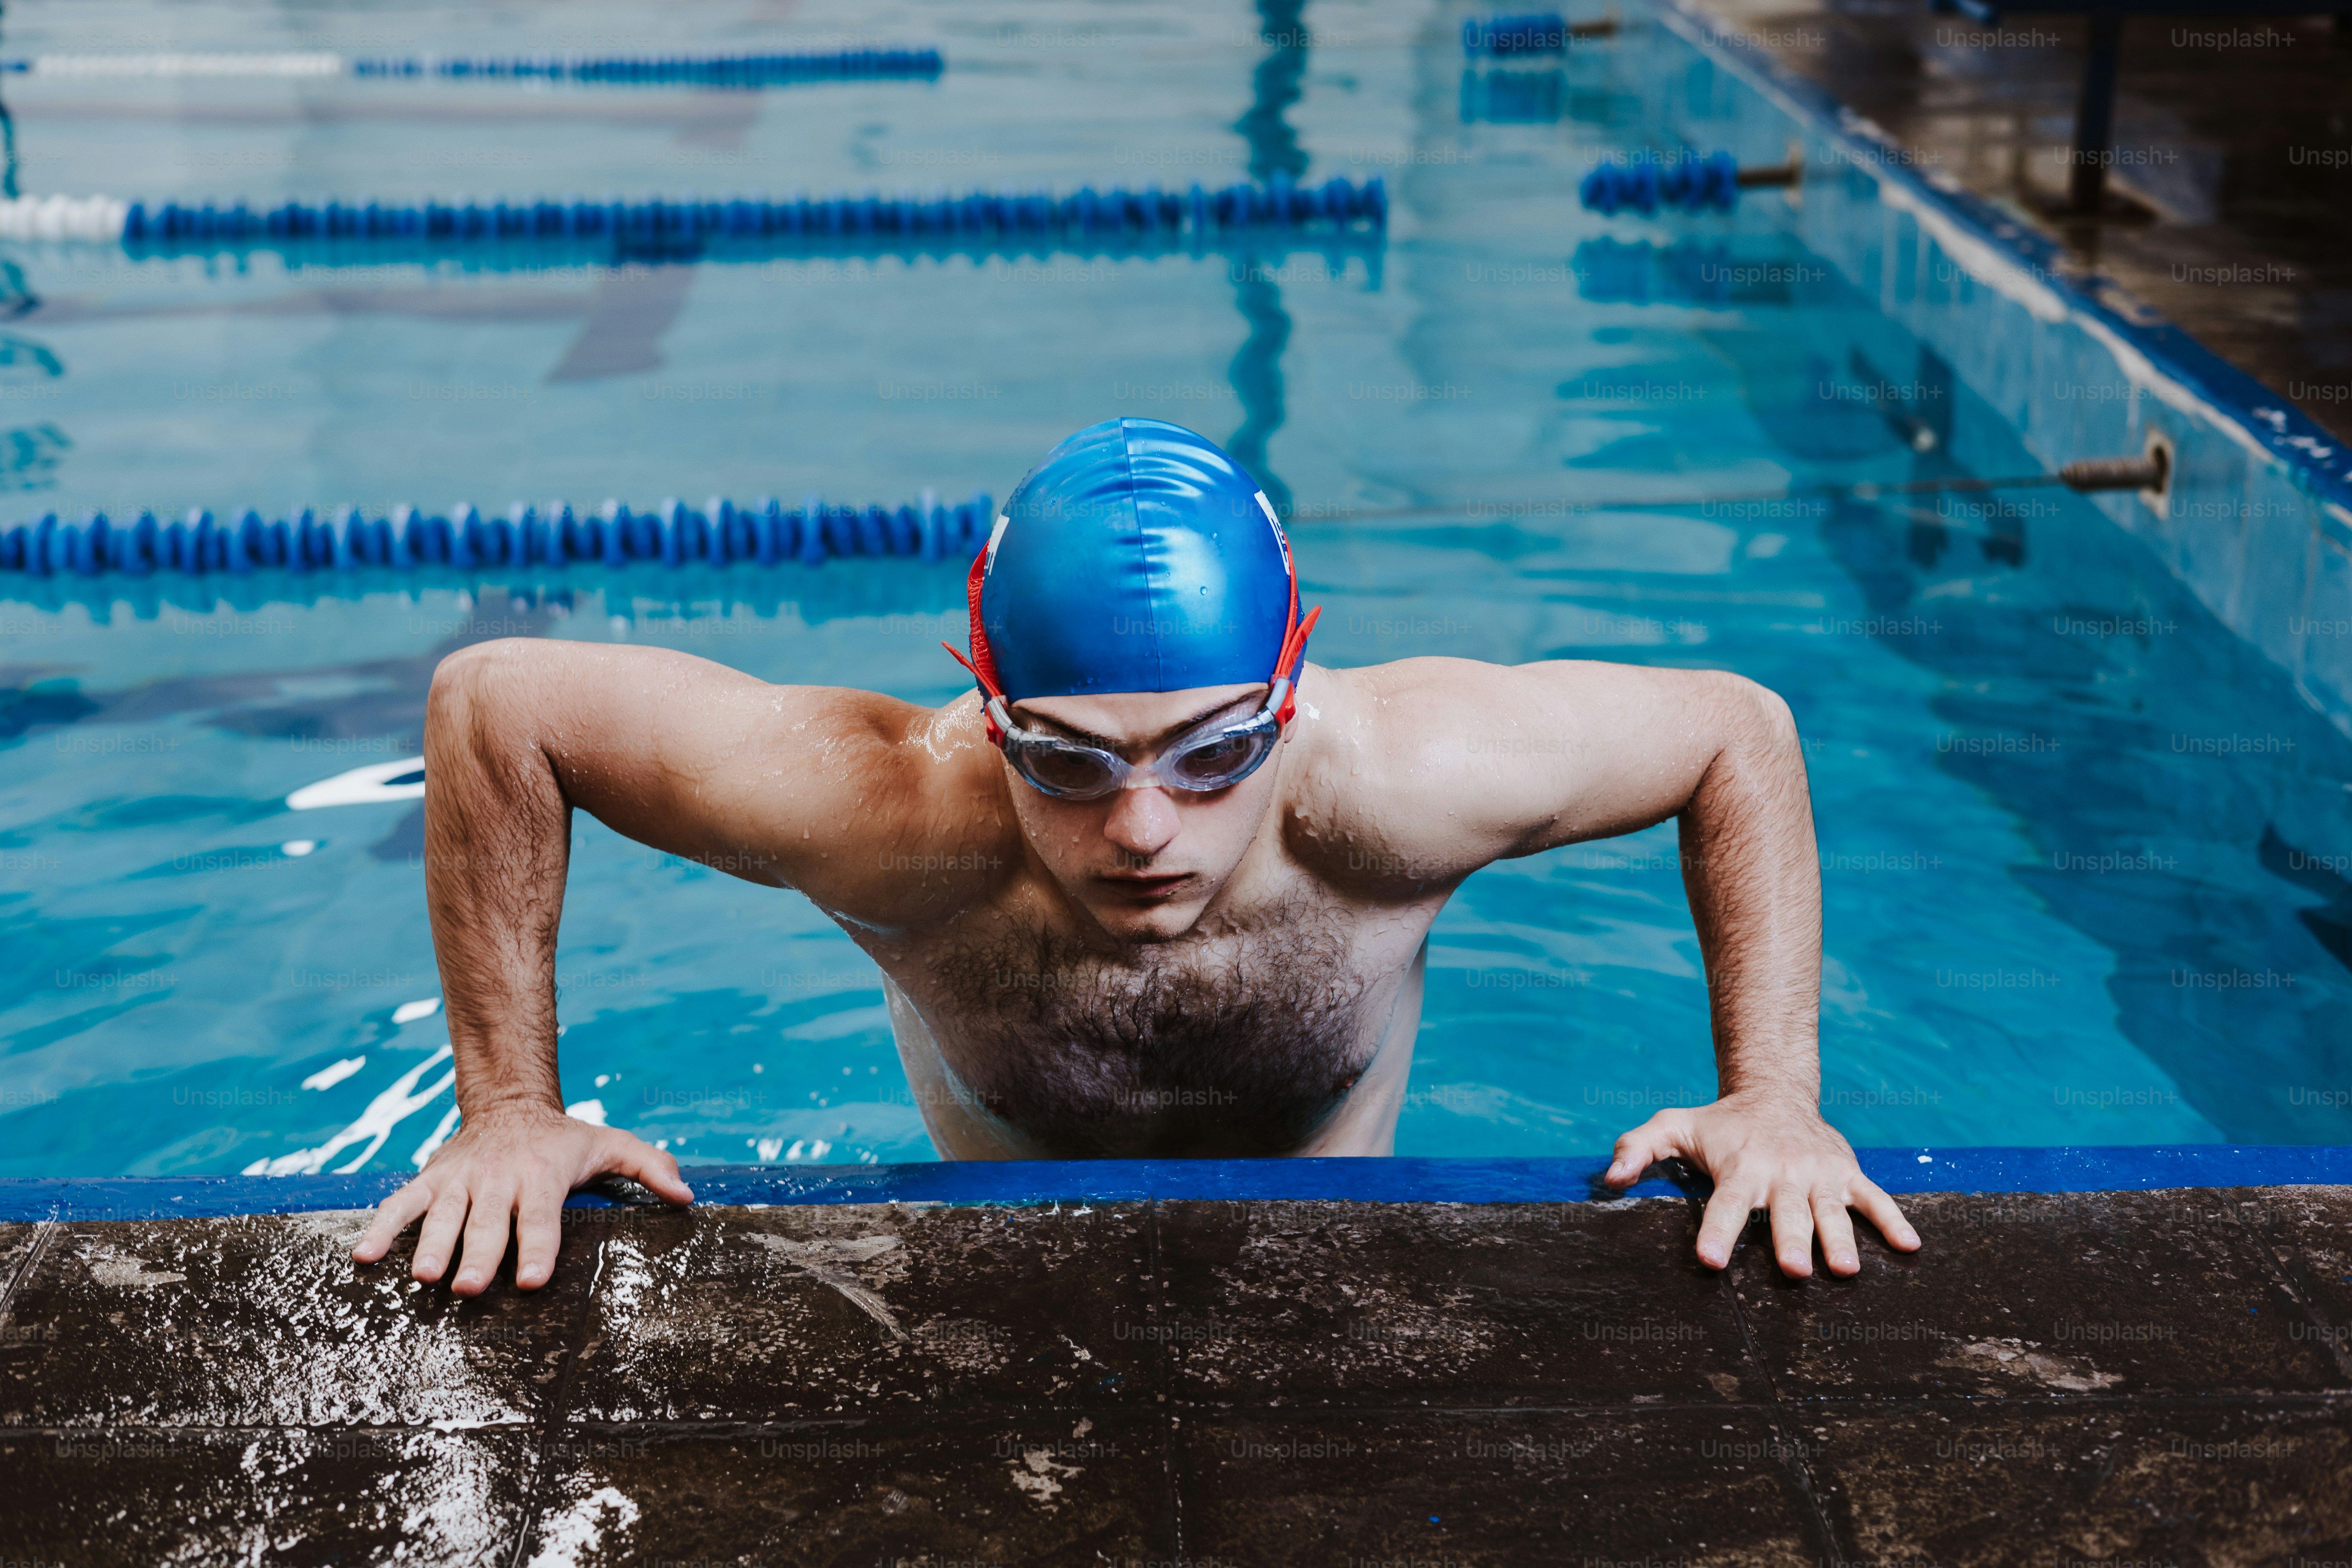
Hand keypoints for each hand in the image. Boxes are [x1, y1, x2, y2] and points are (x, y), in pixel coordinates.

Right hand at [351, 1101, 692, 1293]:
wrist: (510, 1103)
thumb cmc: (564, 1139)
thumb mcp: (610, 1144)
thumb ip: (649, 1167)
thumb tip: (686, 1196)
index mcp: (542, 1177)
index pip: (541, 1217)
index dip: (538, 1247)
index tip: (533, 1279)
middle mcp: (498, 1179)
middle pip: (488, 1222)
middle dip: (480, 1255)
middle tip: (471, 1287)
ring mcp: (460, 1180)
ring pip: (442, 1215)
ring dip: (431, 1245)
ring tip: (422, 1276)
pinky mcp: (431, 1179)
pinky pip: (402, 1203)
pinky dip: (382, 1226)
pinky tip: (364, 1257)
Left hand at [1602, 1091, 1919, 1277]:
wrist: (1775, 1092)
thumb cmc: (1718, 1123)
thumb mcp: (1672, 1125)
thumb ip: (1637, 1148)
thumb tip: (1608, 1179)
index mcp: (1740, 1167)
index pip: (1725, 1204)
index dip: (1717, 1231)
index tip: (1710, 1261)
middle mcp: (1782, 1173)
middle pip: (1786, 1213)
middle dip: (1790, 1240)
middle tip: (1795, 1271)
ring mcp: (1819, 1175)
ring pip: (1832, 1211)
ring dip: (1841, 1239)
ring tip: (1846, 1270)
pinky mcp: (1847, 1175)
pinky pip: (1875, 1198)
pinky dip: (1894, 1220)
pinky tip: (1912, 1246)